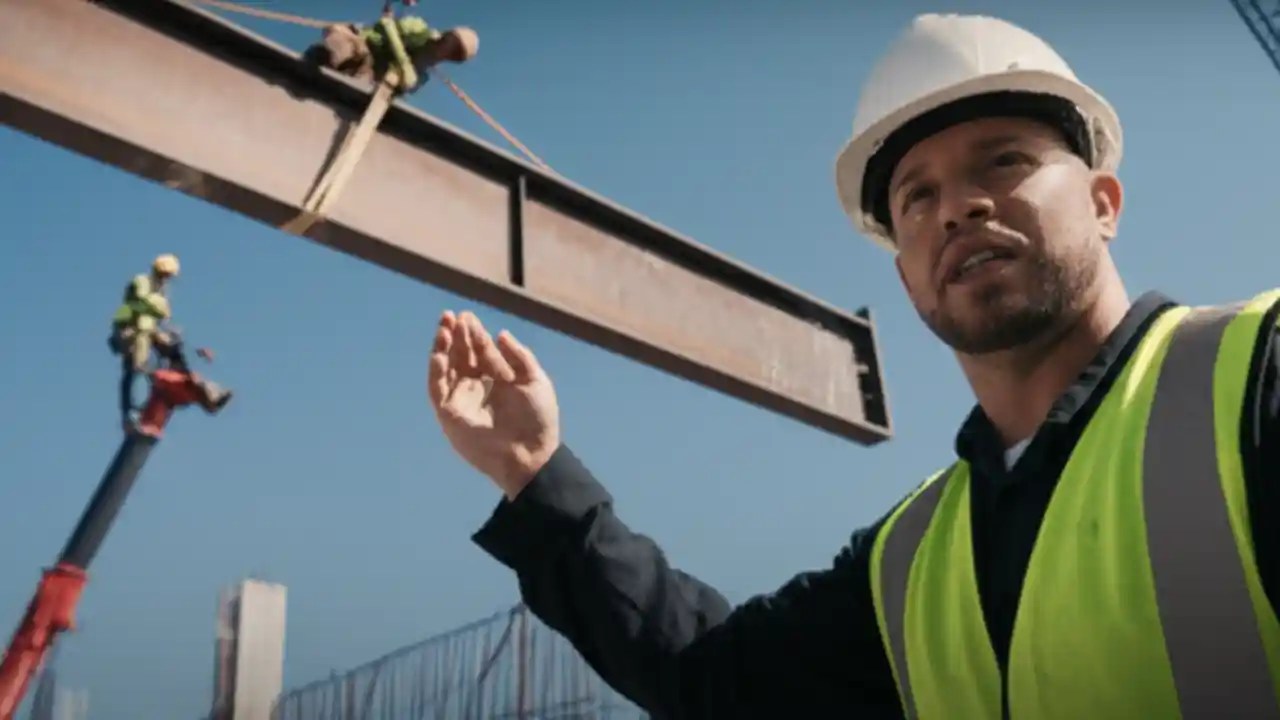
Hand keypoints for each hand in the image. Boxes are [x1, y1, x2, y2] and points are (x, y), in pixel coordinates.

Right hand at [427, 310, 559, 498]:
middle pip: (462, 356)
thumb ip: (519, 357)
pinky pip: (437, 388)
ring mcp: (461, 400)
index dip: (474, 334)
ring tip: (444, 326)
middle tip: (453, 315)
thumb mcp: (535, 381)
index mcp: (497, 380)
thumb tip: (500, 333)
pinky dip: (436, 370)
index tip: (469, 316)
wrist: (529, 453)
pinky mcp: (449, 414)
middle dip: (457, 335)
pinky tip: (439, 351)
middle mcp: (477, 388)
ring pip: (447, 368)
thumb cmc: (538, 420)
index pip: (481, 352)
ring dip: (443, 347)